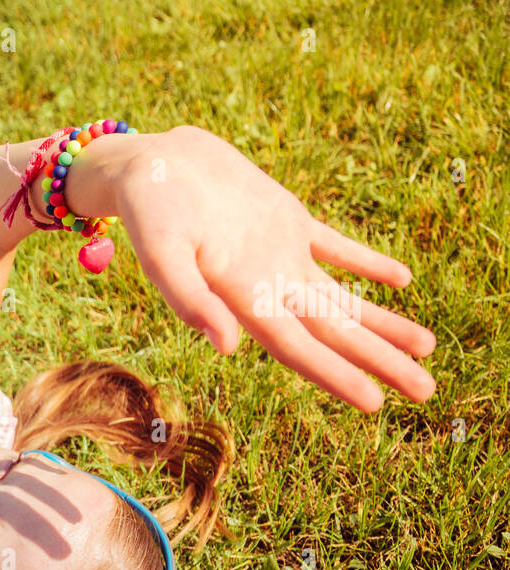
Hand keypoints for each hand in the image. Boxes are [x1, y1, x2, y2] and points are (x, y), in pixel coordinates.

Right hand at [113, 125, 435, 411]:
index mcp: (240, 298)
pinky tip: (400, 280)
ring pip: (341, 298)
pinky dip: (369, 264)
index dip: (336, 375)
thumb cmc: (148, 209)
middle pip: (332, 332)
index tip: (374, 403)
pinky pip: (336, 248)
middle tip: (426, 390)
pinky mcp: (286, 222)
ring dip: (381, 323)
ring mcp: (280, 254)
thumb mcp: (161, 252)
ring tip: (425, 347)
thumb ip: (190, 300)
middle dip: (378, 360)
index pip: (297, 348)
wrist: (147, 163)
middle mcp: (265, 285)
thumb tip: (229, 347)